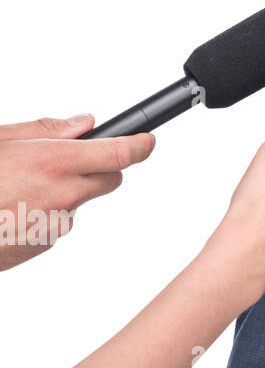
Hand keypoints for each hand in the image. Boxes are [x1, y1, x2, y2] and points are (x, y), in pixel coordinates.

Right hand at [0, 115, 155, 270]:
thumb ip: (44, 130)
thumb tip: (84, 123)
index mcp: (55, 163)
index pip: (120, 153)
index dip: (140, 145)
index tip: (148, 140)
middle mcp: (63, 195)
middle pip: (109, 179)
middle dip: (100, 168)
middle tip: (68, 160)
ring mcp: (55, 224)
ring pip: (78, 202)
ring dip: (62, 193)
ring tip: (17, 188)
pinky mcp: (43, 245)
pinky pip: (56, 223)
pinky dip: (42, 214)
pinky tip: (10, 209)